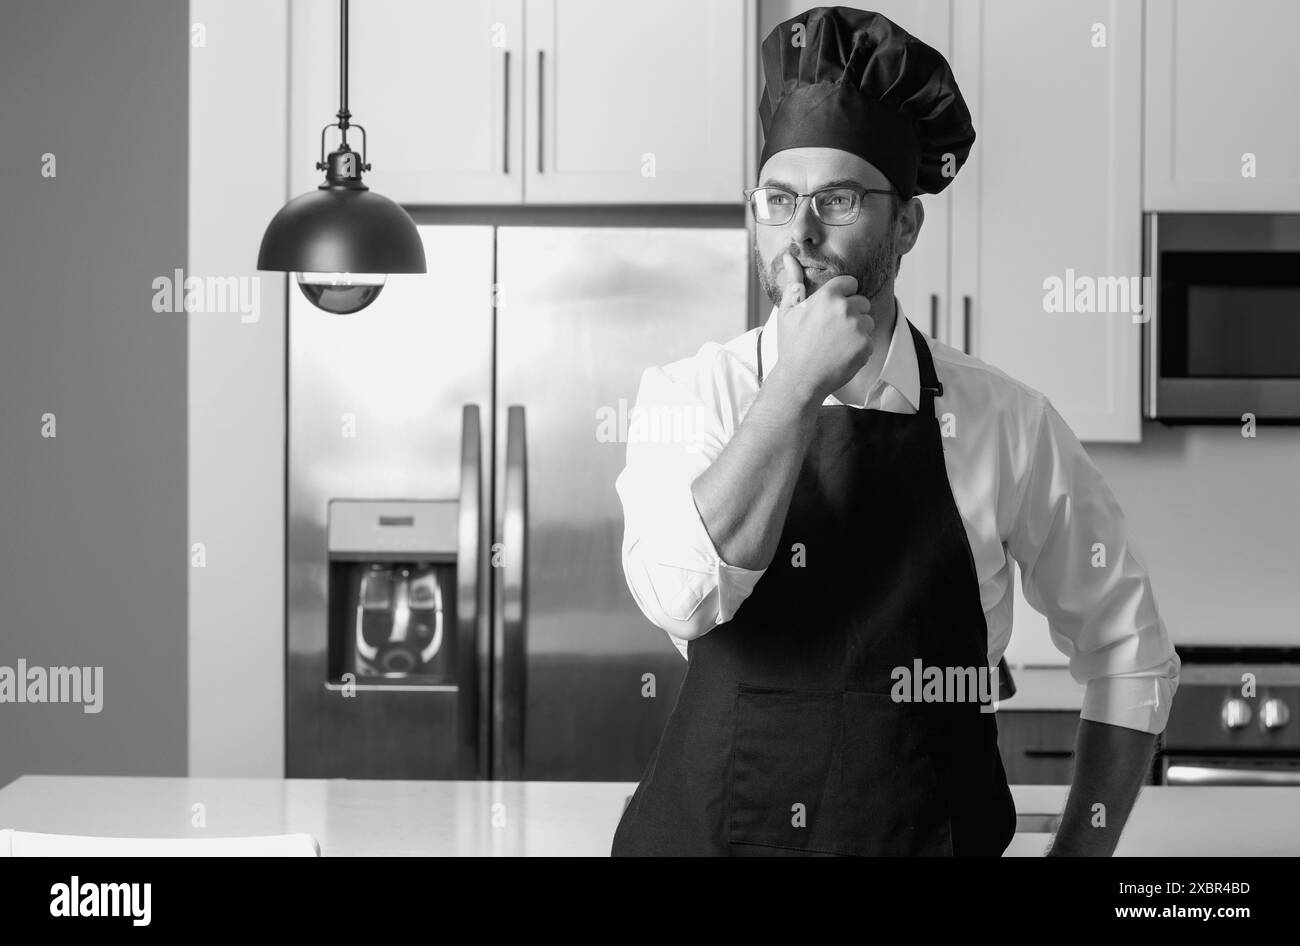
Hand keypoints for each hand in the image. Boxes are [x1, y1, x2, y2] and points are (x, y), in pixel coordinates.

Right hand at [768, 252, 873, 404]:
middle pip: (862, 302)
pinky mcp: (866, 346)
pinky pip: (869, 341)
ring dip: (857, 331)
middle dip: (852, 314)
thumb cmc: (791, 345)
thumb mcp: (788, 311)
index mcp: (827, 296)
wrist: (799, 380)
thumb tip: (789, 257)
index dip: (843, 295)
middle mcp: (845, 308)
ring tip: (836, 344)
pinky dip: (859, 349)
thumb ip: (793, 282)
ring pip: (868, 322)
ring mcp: (858, 328)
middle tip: (832, 331)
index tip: (834, 309)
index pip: (850, 283)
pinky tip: (841, 356)